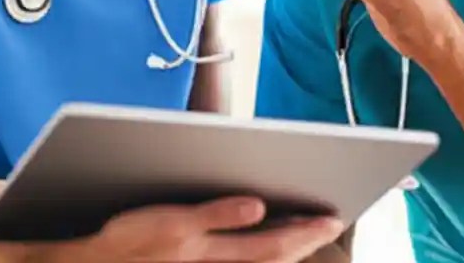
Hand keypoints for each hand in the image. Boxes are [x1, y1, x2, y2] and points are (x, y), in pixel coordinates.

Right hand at [86, 197, 343, 261]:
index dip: (306, 233)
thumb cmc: (130, 242)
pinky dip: (266, 257)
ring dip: (290, 249)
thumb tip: (257, 206)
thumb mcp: (171, 223)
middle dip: (306, 239)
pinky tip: (272, 247)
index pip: (275, 245)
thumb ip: (217, 215)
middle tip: (332, 223)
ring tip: (309, 233)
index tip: (332, 218)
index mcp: (212, 250)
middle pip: (275, 257)